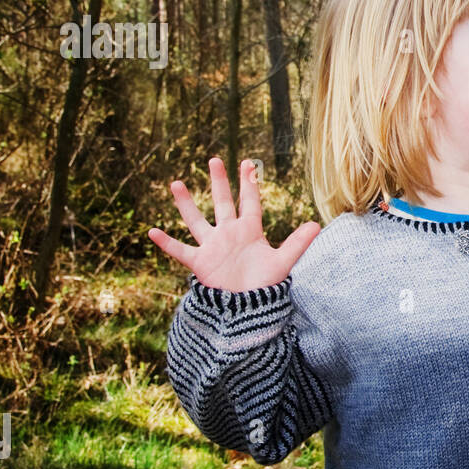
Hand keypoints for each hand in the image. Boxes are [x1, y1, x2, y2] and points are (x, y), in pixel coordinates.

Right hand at [148, 158, 321, 292]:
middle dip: (219, 182)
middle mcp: (229, 235)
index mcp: (250, 232)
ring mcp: (212, 247)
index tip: (247, 163)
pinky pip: (180, 250)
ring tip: (176, 183)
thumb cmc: (265, 286)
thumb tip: (317, 224)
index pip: (249, 202)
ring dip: (186, 203)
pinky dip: (166, 243)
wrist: (247, 309)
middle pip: (222, 203)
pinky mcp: (200, 263)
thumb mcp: (283, 262)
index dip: (249, 183)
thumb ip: (297, 243)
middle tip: (214, 159)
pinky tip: (151, 231)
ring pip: (196, 220)